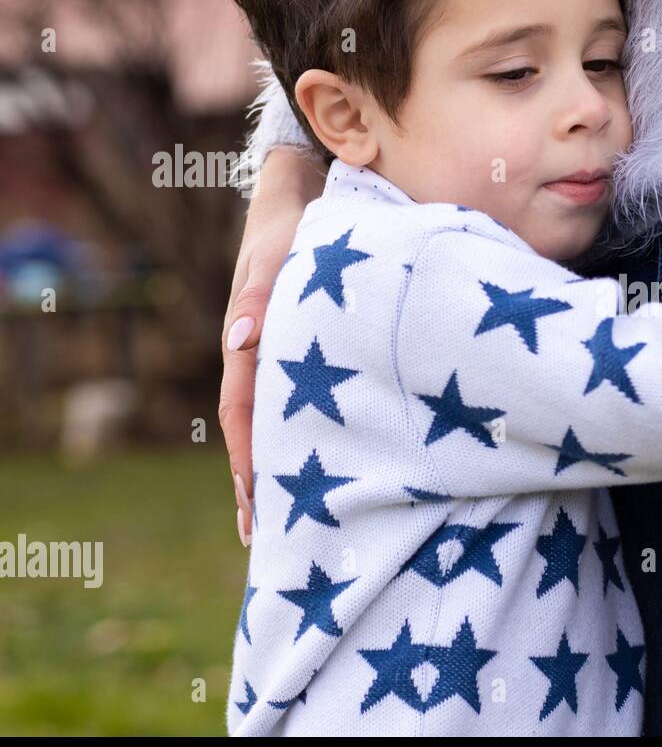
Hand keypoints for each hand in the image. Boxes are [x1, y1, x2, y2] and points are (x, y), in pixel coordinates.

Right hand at [220, 149, 324, 543]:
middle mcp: (262, 361)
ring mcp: (284, 361)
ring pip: (282, 424)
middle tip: (271, 543)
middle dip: (261, 487)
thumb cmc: (292, 230)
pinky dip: (309, 439)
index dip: (248, 462)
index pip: (244, 415)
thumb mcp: (275, 256)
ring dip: (285, 470)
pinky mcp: (309, 356)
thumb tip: (242, 338)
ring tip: (298, 523)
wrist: (303, 202)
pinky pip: (306, 405)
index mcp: (248, 347)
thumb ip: (259, 294)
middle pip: (258, 434)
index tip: (255, 507)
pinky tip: (333, 465)